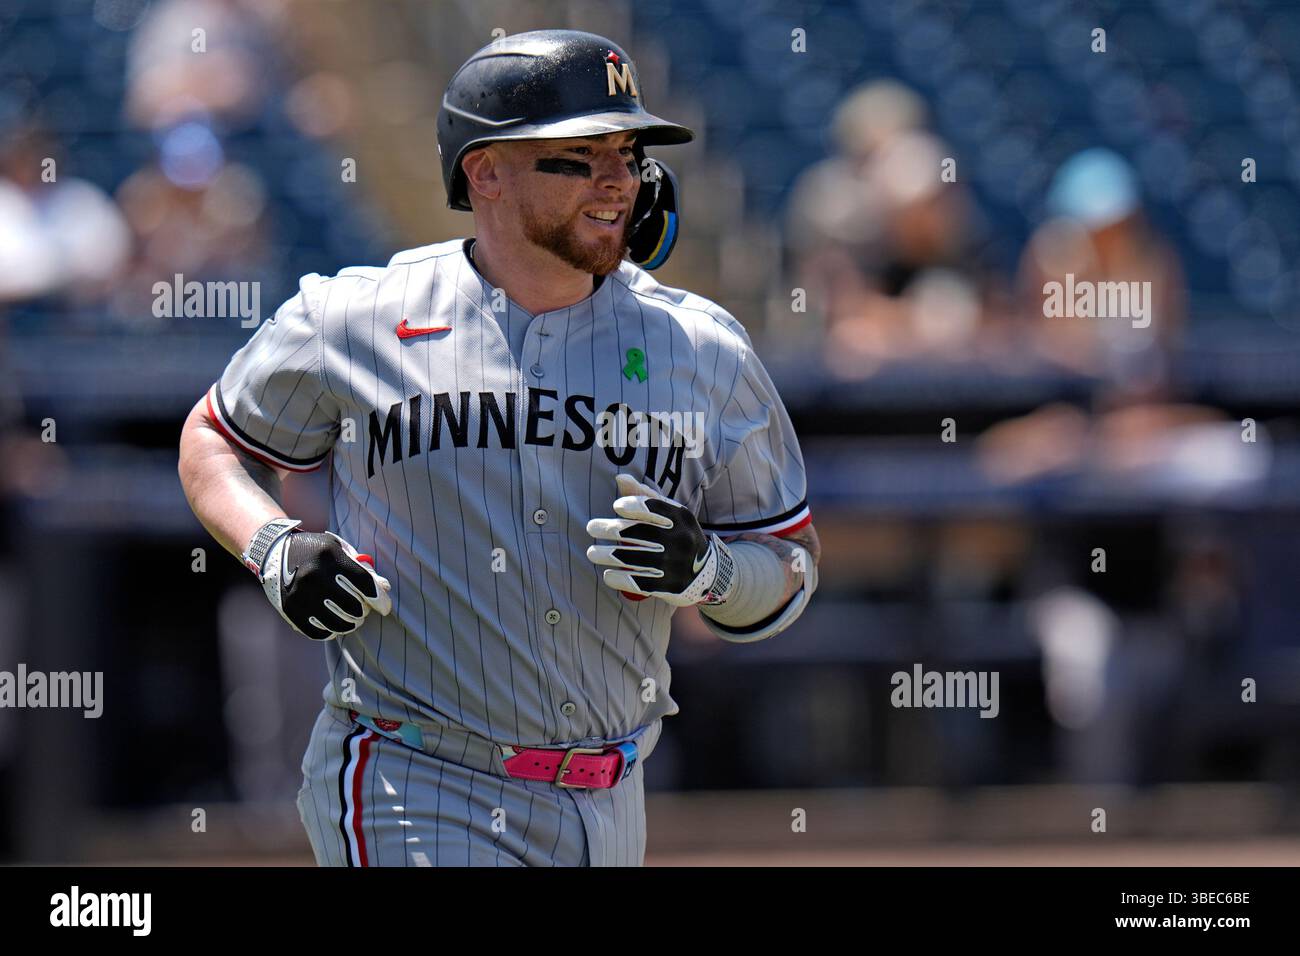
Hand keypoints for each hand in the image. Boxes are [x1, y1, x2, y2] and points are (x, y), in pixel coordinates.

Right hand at [258, 530, 392, 639]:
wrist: (275, 553)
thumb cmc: (316, 551)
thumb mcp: (339, 549)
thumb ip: (362, 568)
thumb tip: (384, 588)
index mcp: (329, 556)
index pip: (364, 584)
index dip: (380, 599)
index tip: (385, 607)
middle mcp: (313, 576)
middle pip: (354, 607)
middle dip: (364, 610)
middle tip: (362, 608)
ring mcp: (300, 595)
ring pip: (339, 624)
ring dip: (351, 623)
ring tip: (352, 617)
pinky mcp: (290, 610)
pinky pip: (320, 632)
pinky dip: (332, 631)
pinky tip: (334, 623)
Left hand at [586, 474, 728, 605]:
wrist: (707, 573)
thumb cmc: (678, 535)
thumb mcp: (671, 514)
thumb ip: (645, 496)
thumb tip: (620, 478)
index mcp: (681, 518)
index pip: (653, 507)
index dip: (631, 506)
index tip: (616, 507)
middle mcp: (680, 540)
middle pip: (637, 532)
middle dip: (609, 529)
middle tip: (591, 527)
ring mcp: (675, 565)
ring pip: (633, 558)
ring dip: (606, 554)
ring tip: (592, 552)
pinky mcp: (669, 586)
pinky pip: (638, 582)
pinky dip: (619, 578)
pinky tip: (607, 574)